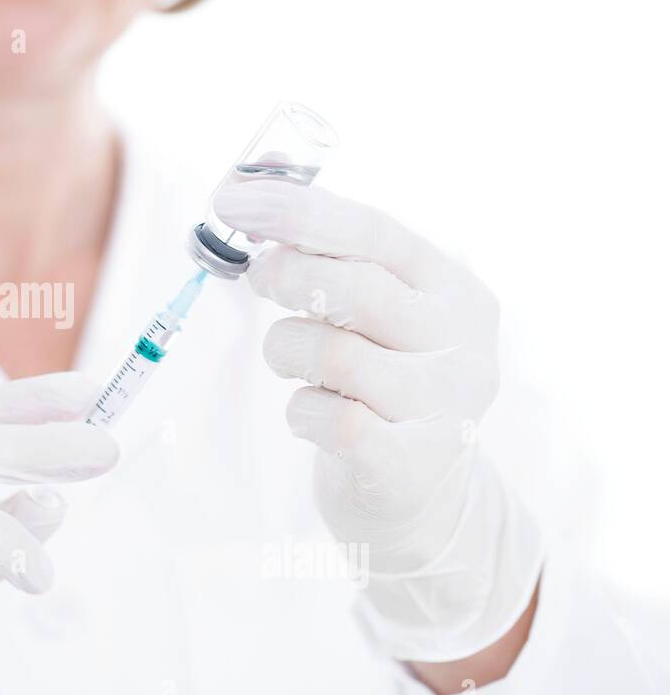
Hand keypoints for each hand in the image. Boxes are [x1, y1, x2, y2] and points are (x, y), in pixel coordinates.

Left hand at [215, 179, 542, 661]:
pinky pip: (331, 419)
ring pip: (335, 353)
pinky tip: (309, 412)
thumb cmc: (379, 389)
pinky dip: (301, 410)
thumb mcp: (376, 318)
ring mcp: (444, 409)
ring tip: (293, 360)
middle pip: (357, 287)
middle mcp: (464, 346)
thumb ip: (331, 257)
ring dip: (287, 350)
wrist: (419, 502)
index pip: (375, 231)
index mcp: (456, 292)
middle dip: (287, 274)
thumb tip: (249, 192)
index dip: (297, 211)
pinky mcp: (410, 465)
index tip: (231, 196)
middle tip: (257, 276)